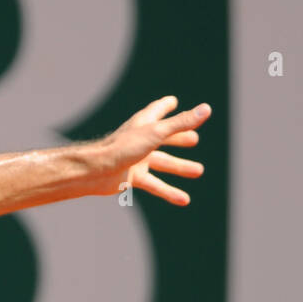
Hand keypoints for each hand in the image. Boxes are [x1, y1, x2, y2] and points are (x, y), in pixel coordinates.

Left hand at [84, 95, 209, 204]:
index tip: (172, 101)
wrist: (96, 172)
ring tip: (199, 170)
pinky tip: (184, 200)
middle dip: (178, 138)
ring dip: (180, 166)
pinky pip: (155, 184)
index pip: (158, 110)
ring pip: (162, 162)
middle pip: (163, 137)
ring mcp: (136, 159)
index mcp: (144, 123)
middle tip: (194, 139)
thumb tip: (206, 109)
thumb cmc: (123, 147)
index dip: (166, 105)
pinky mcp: (132, 177)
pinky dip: (169, 191)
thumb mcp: (157, 133)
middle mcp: (140, 139)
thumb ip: (181, 123)